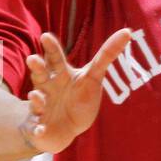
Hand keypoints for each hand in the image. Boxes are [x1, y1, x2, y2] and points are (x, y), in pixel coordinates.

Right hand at [22, 30, 131, 154]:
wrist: (66, 128)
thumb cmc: (78, 97)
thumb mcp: (93, 76)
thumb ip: (107, 55)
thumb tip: (127, 31)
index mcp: (59, 74)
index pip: (55, 58)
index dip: (51, 48)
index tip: (46, 35)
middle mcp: (46, 88)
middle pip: (40, 75)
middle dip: (37, 67)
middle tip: (33, 58)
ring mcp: (41, 107)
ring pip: (36, 100)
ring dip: (36, 99)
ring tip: (36, 95)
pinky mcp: (39, 126)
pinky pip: (36, 128)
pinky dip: (38, 129)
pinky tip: (41, 129)